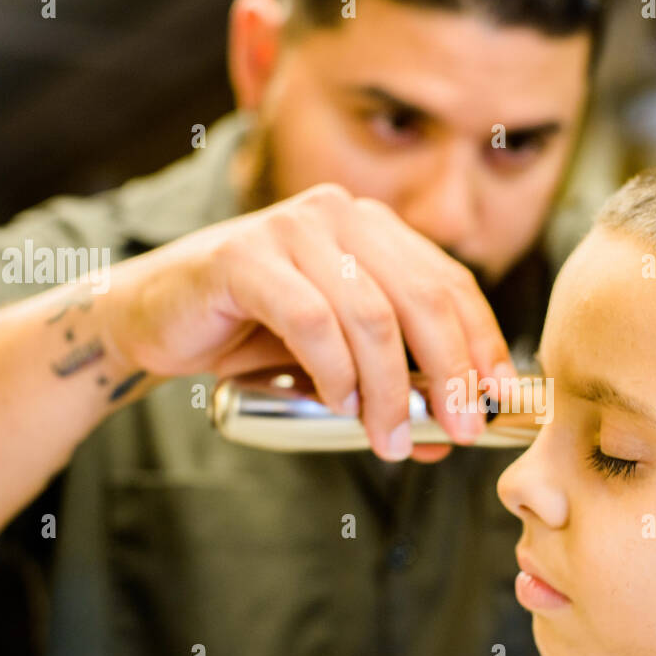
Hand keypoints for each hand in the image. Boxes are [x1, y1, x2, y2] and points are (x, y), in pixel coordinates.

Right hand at [99, 183, 513, 461]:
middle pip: (422, 297)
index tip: (502, 398)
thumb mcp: (336, 357)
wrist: (153, 317)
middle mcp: (340, 215)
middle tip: (461, 430)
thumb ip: (389, 380)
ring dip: (389, 389)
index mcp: (373, 229)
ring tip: (390, 440)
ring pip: (371, 315)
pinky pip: (311, 320)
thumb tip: (446, 435)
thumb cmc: (250, 335)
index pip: (449, 283)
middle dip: (452, 372)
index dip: (483, 341)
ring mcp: (291, 228)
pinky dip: (335, 371)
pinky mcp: (244, 255)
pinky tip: (341, 405)